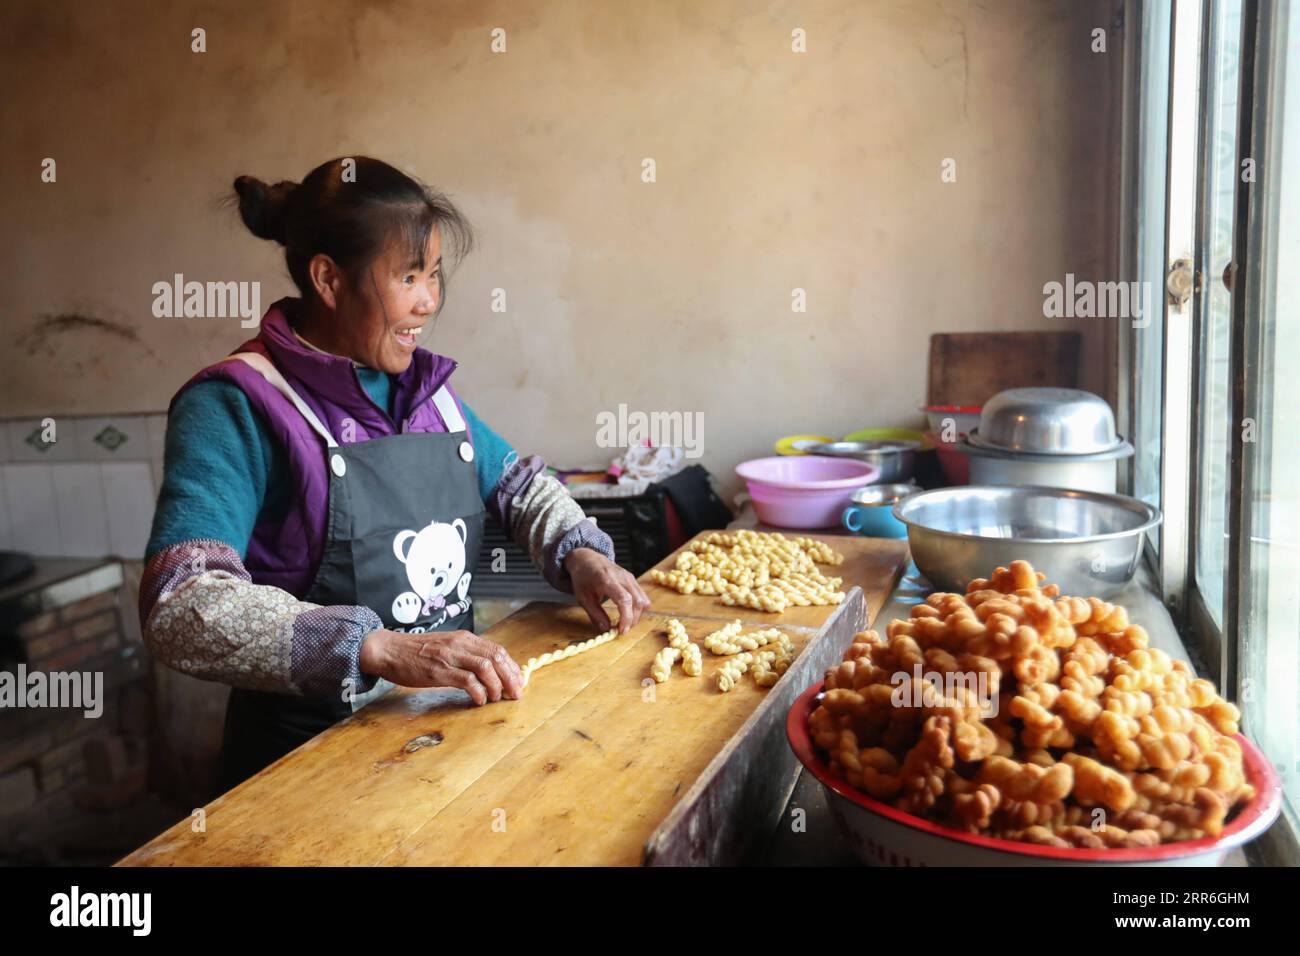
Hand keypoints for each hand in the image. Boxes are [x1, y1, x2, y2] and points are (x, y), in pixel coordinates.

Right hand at [359, 629, 524, 704]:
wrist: (388, 649)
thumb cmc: (416, 652)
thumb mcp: (446, 647)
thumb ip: (465, 655)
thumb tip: (488, 671)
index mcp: (464, 638)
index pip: (497, 650)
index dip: (511, 667)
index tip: (518, 682)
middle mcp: (460, 644)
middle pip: (496, 658)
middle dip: (511, 678)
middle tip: (516, 694)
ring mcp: (449, 657)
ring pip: (485, 668)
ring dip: (496, 686)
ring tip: (496, 698)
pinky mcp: (439, 671)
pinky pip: (467, 681)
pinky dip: (479, 692)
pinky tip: (479, 700)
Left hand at [564, 547, 650, 633]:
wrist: (587, 559)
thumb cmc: (583, 578)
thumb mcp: (583, 598)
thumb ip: (595, 614)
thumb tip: (606, 629)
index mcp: (608, 580)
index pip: (625, 600)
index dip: (626, 617)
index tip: (622, 630)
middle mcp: (622, 577)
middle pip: (638, 602)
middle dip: (632, 620)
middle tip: (621, 630)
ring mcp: (630, 577)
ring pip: (643, 600)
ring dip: (637, 615)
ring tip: (624, 622)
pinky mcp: (632, 579)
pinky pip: (642, 596)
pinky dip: (638, 608)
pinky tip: (627, 612)